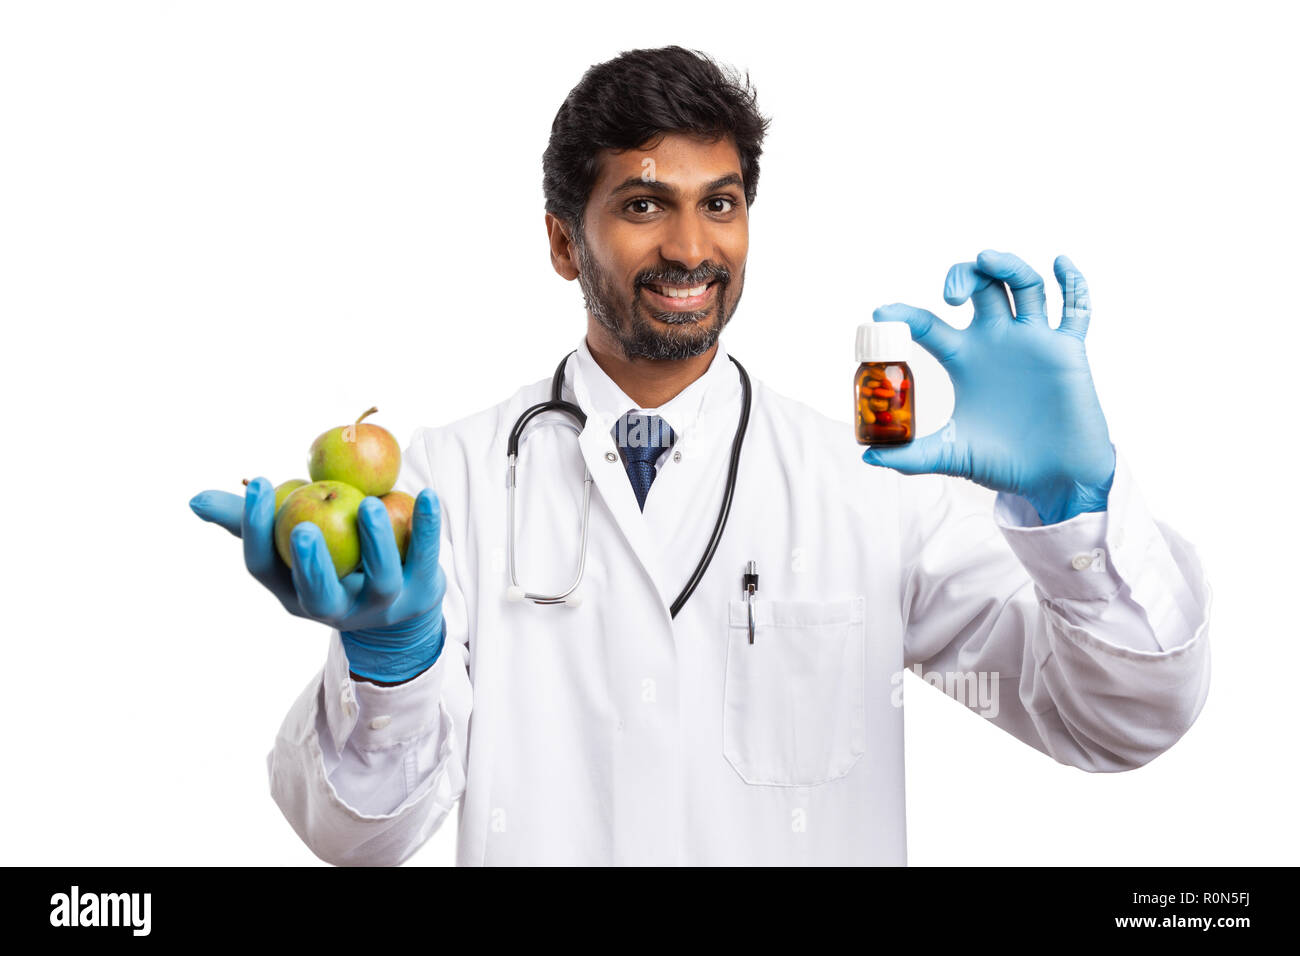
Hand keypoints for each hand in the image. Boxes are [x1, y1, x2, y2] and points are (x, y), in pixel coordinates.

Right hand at [190, 479, 445, 681]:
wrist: (399, 603)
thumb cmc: (332, 560)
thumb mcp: (290, 545)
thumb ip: (250, 522)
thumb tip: (195, 500)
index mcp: (294, 593)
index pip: (265, 568)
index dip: (257, 527)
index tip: (258, 480)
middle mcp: (335, 608)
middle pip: (318, 591)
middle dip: (310, 564)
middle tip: (303, 527)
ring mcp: (381, 605)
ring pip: (379, 578)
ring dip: (374, 541)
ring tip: (367, 504)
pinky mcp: (421, 592)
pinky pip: (425, 558)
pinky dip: (426, 526)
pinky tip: (427, 494)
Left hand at [862, 250, 1115, 524]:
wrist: (1053, 478)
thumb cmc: (1004, 464)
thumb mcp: (951, 455)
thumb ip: (912, 455)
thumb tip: (868, 456)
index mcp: (965, 359)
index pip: (930, 325)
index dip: (906, 314)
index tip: (883, 312)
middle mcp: (998, 342)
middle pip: (981, 288)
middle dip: (964, 276)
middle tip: (950, 295)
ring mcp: (1033, 342)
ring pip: (1025, 285)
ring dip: (1008, 266)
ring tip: (986, 260)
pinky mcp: (1067, 351)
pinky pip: (1076, 309)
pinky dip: (1073, 284)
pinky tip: (1061, 263)